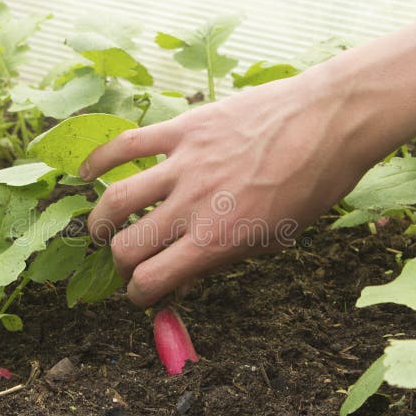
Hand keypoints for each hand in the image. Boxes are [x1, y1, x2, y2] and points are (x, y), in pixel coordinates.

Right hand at [80, 64, 377, 305]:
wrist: (328, 120)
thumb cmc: (311, 184)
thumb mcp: (274, 238)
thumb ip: (224, 257)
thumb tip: (185, 273)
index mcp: (217, 241)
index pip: (153, 280)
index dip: (141, 295)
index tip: (145, 293)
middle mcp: (193, 206)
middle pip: (128, 246)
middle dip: (122, 264)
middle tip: (130, 262)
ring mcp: (183, 165)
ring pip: (117, 200)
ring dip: (102, 222)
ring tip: (103, 228)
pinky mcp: (182, 130)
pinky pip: (128, 145)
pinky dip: (100, 161)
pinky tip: (87, 173)